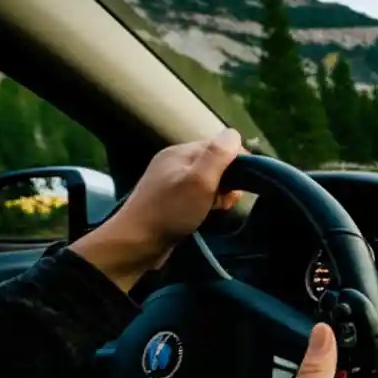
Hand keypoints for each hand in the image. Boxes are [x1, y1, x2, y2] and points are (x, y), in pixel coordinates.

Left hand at [70, 128, 244, 290]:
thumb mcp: (199, 181)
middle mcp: (174, 162)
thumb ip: (217, 156)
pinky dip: (207, 202)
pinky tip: (206, 214)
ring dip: (219, 194)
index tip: (242, 185)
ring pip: (208, 180)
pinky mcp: (169, 200)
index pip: (220, 145)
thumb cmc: (171, 211)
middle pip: (215, 162)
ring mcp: (170, 181)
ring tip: (218, 209)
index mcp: (180, 152)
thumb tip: (234, 134)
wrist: (135, 244)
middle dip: (229, 180)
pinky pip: (197, 194)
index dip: (237, 161)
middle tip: (228, 201)